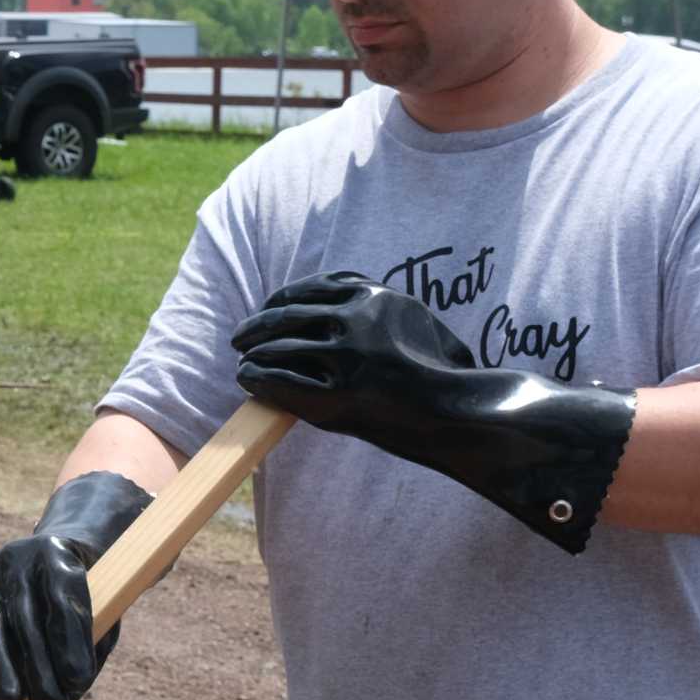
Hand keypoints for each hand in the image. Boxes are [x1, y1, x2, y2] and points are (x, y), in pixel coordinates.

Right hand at [0, 472, 151, 699]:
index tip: (78, 683)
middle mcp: (19, 561)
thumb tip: (71, 688)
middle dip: (37, 669)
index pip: (63, 602)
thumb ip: (92, 642)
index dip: (70, 645)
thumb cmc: (87, 591)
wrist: (52, 553)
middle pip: (26, 621)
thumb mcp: (103, 607)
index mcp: (58, 555)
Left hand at [232, 273, 635, 554]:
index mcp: (378, 296)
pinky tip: (248, 379)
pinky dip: (259, 377)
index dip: (284, 297)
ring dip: (254, 352)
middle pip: (290, 313)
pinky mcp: (338, 394)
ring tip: (243, 360)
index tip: (268, 307)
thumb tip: (351, 303)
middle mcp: (359, 318)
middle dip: (259, 324)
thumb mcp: (419, 325)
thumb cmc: (444, 375)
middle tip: (239, 336)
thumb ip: (383, 310)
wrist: (460, 413)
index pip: (316, 286)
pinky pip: (282, 380)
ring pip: (281, 346)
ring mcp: (347, 355)